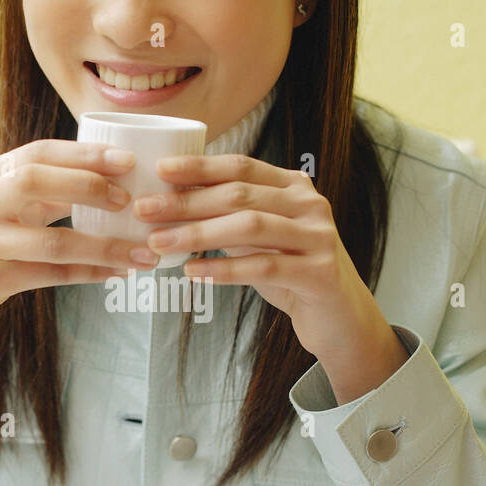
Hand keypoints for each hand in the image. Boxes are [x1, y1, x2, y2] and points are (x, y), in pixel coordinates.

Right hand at [0, 141, 161, 359]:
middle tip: (131, 200)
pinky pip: (50, 275)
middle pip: (37, 182)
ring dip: (105, 246)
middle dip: (90, 187)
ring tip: (143, 251)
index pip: (39, 153)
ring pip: (52, 241)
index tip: (126, 159)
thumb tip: (103, 185)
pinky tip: (116, 272)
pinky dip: (88, 274)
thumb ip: (39, 195)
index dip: (85, 154)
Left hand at [133, 153, 407, 401]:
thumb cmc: (292, 273)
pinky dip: (224, 269)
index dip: (199, 166)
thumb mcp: (261, 238)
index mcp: (294, 186)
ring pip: (250, 227)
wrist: (340, 318)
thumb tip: (171, 201)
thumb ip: (229, 217)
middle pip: (239, 195)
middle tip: (145, 211)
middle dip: (187, 202)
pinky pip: (264, 266)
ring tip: (160, 243)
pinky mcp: (319, 273)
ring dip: (198, 234)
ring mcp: (318, 237)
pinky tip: (193, 273)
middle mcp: (310, 205)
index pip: (241, 168)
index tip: (160, 169)